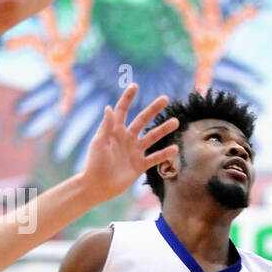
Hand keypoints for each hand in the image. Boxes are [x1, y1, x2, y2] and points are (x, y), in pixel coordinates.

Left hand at [79, 84, 177, 202]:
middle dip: (153, 109)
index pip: (122, 110)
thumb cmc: (95, 163)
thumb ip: (106, 126)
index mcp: (115, 131)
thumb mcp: (99, 143)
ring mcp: (134, 151)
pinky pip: (155, 158)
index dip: (128, 98)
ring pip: (152, 137)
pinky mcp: (140, 165)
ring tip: (176, 122)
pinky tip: (175, 149)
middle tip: (165, 98)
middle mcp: (127, 139)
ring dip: (163, 129)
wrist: (98, 186)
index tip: (135, 85)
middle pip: (143, 120)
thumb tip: (109, 107)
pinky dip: (164, 154)